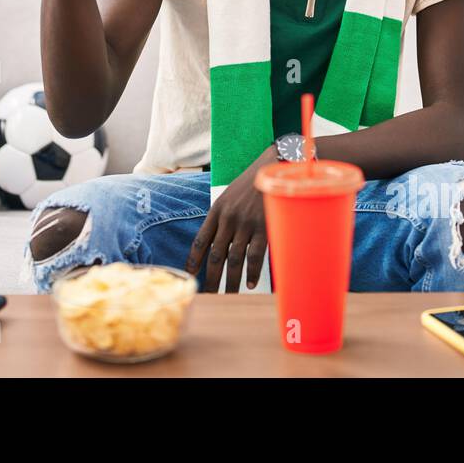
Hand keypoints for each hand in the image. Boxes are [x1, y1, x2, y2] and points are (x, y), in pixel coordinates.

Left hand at [186, 145, 279, 292]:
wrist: (274, 166)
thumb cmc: (252, 183)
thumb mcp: (230, 196)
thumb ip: (223, 217)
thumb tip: (218, 242)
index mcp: (217, 210)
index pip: (201, 240)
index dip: (194, 260)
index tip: (190, 275)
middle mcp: (228, 218)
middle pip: (216, 255)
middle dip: (210, 278)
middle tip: (207, 295)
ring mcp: (246, 224)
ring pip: (234, 260)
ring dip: (231, 281)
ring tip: (228, 296)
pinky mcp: (264, 227)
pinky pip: (255, 255)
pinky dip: (252, 272)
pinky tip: (250, 284)